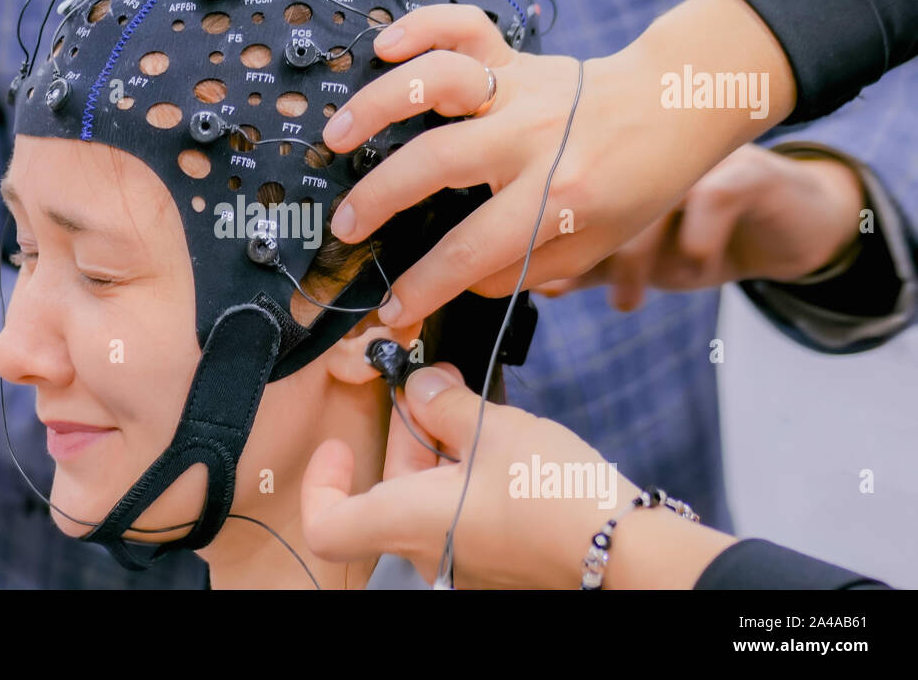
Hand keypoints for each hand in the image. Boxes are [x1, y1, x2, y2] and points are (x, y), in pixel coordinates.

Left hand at [300, 364, 640, 588]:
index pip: (330, 526)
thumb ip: (446, 404)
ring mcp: (467, 565)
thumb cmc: (556, 498)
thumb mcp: (494, 429)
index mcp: (411, 524)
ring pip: (431, 501)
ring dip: (443, 451)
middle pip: (391, 495)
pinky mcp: (501, 564)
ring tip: (473, 406)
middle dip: (409, 436)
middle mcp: (431, 554)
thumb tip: (422, 387)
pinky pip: (466, 516)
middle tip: (433, 390)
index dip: (324, 484)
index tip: (339, 447)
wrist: (626, 551)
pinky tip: (501, 442)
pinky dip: (470, 477)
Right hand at [320, 0, 796, 328]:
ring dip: (380, 104)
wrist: (675, 106)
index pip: (472, 250)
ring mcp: (521, 89)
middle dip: (379, 199)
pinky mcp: (516, 57)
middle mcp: (533, 136)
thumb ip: (521, 269)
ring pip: (441, 80)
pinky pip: (463, 27)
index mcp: (557, 195)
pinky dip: (421, 28)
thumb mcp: (590, 246)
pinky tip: (384, 47)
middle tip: (345, 226)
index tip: (392, 308)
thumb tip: (457, 278)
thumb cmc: (633, 183)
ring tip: (338, 134)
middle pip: (438, 162)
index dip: (424, 286)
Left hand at [535, 144, 865, 309]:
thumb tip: (539, 286)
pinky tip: (695, 269)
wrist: (791, 224)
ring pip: (647, 199)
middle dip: (584, 250)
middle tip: (589, 294)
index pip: (563, 189)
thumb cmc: (702, 232)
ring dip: (634, 260)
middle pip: (594, 190)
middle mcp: (649, 148)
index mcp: (615, 158)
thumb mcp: (637, 254)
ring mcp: (696, 154)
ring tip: (627, 298)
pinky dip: (697, 247)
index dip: (544, 235)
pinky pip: (710, 202)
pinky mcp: (745, 171)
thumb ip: (588, 266)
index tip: (539, 281)